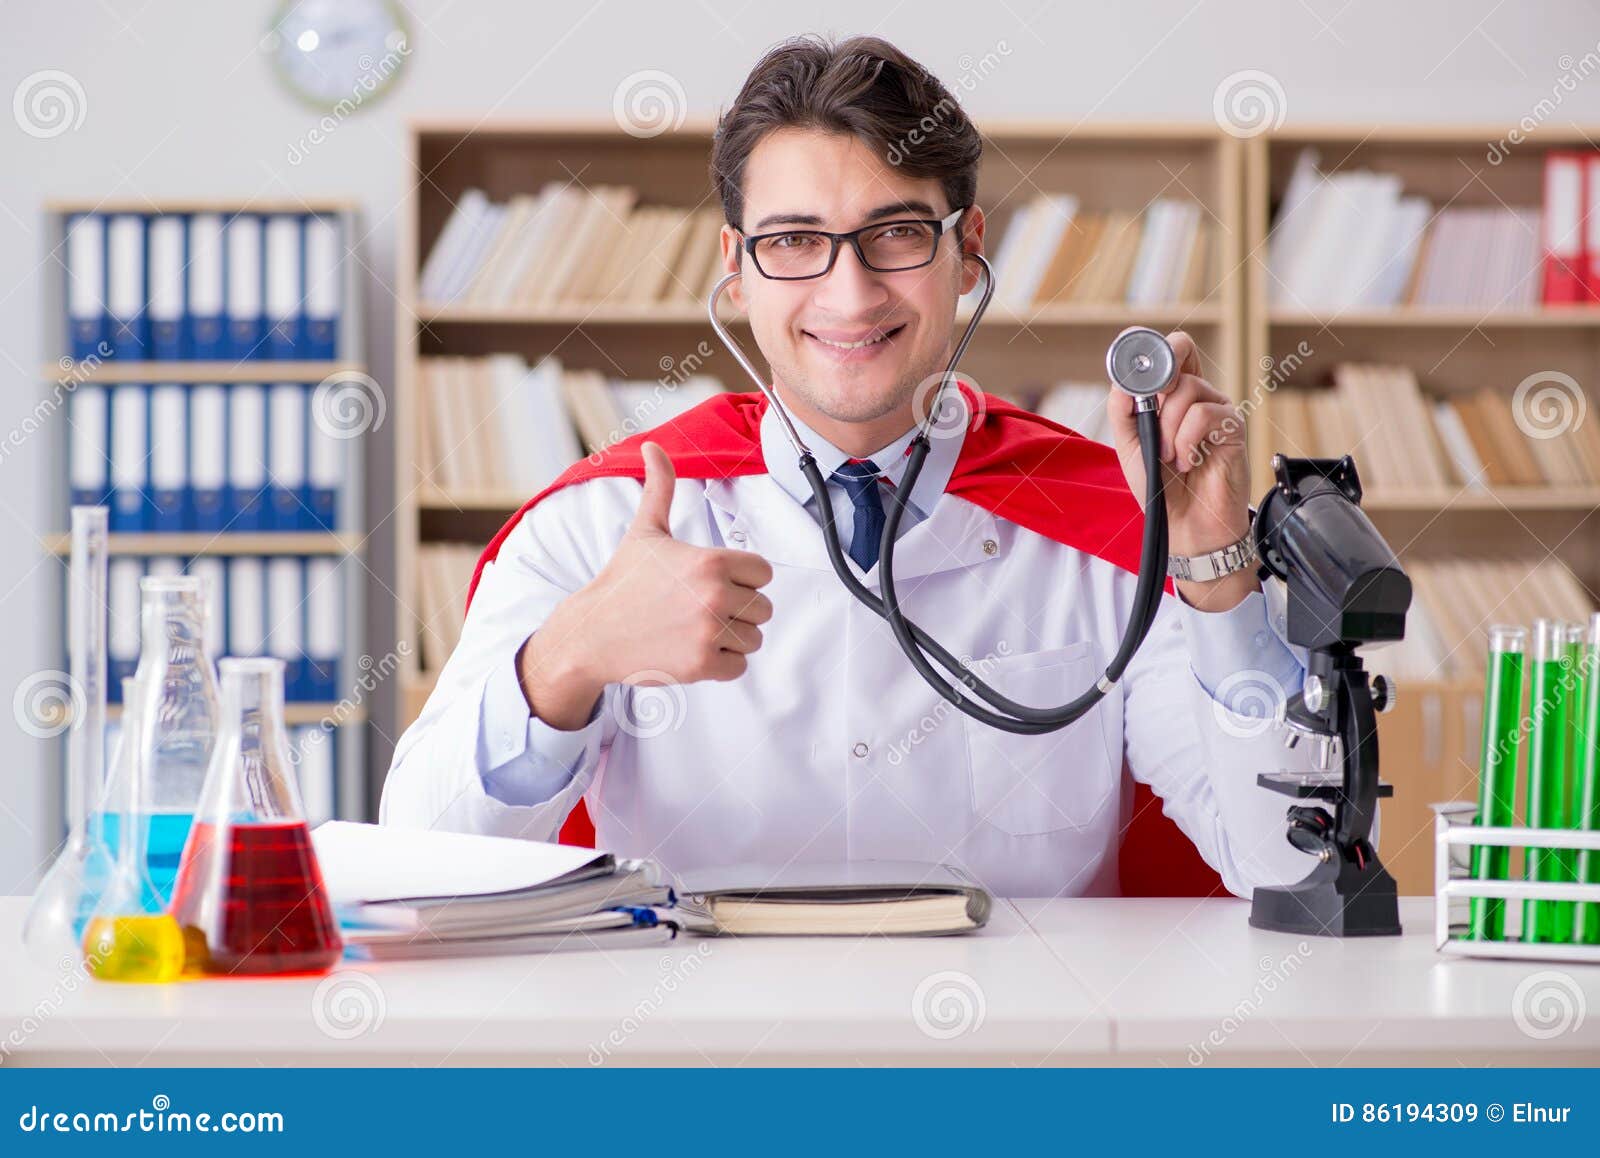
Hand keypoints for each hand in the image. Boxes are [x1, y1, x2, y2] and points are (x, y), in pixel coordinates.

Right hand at [518, 441, 775, 728]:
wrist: (592, 633)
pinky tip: (691, 649)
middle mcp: (715, 595)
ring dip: (731, 638)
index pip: (764, 573)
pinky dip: (721, 664)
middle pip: (763, 608)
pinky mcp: (702, 665)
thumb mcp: (645, 531)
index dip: (742, 579)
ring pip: (754, 639)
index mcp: (711, 561)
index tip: (712, 582)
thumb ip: (660, 488)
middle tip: (699, 609)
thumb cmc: (623, 581)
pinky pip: (740, 667)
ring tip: (694, 628)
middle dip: (738, 610)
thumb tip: (652, 446)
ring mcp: (709, 632)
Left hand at [1105, 331, 1256, 610]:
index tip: (1133, 362)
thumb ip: (1123, 412)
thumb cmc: (1160, 487)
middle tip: (1150, 411)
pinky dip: (1187, 440)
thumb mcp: (1130, 447)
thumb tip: (1123, 380)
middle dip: (1159, 378)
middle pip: (1181, 350)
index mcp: (1170, 395)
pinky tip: (1187, 462)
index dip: (1149, 346)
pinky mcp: (1233, 428)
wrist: (1185, 526)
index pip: (1166, 350)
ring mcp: (1216, 407)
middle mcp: (1195, 394)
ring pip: (1188, 389)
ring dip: (1168, 428)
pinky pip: (1205, 415)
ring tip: (1169, 458)